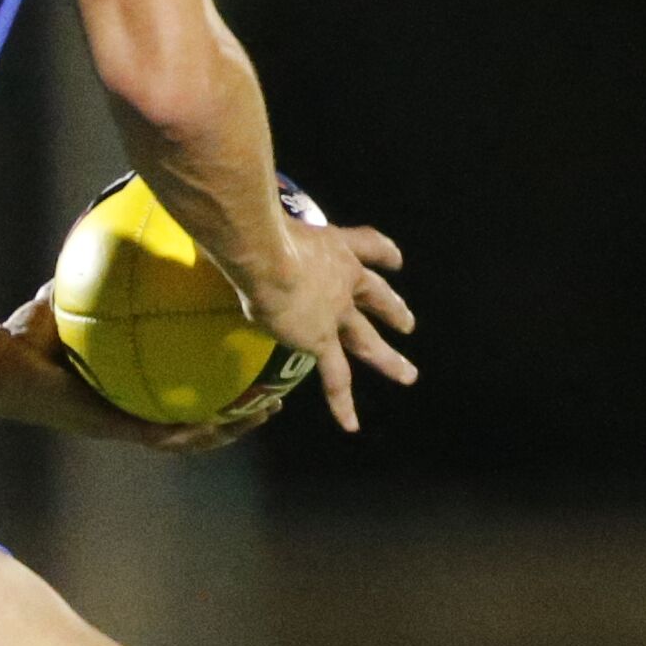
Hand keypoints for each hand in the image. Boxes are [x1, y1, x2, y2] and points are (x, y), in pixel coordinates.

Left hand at [0, 291, 277, 453]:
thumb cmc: (24, 334)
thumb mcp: (76, 296)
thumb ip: (103, 274)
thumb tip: (124, 234)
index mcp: (128, 387)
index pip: (184, 389)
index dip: (219, 385)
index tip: (251, 365)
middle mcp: (131, 411)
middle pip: (199, 420)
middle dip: (240, 413)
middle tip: (276, 396)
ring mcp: (123, 425)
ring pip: (191, 437)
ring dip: (230, 428)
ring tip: (264, 409)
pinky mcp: (111, 428)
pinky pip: (164, 434)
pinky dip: (195, 430)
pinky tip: (221, 417)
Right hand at [246, 213, 416, 436]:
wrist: (266, 255)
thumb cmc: (258, 230)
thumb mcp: (270, 222)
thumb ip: (264, 227)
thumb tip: (236, 226)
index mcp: (333, 246)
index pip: (367, 244)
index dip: (384, 254)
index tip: (397, 262)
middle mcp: (342, 278)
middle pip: (376, 294)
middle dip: (393, 310)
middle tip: (408, 325)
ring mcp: (336, 312)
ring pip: (367, 340)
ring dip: (388, 359)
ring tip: (408, 375)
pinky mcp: (321, 340)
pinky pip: (335, 377)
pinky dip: (343, 402)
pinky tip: (352, 423)